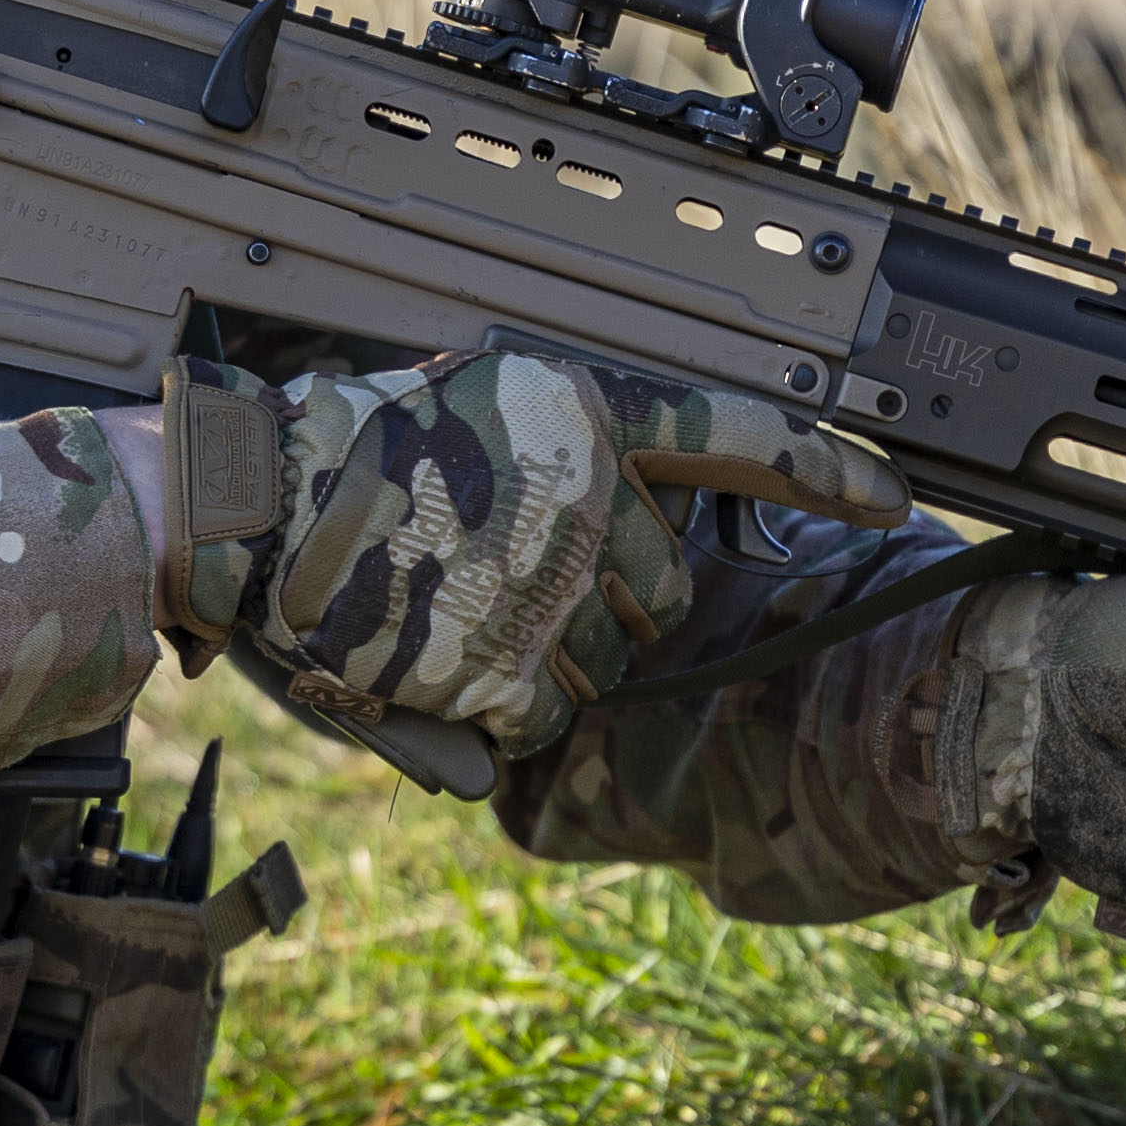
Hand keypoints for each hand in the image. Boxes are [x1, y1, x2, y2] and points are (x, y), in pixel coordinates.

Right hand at [160, 352, 908, 759]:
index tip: (891, 490)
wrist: (235, 504)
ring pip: (610, 661)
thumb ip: (546, 493)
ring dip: (547, 660)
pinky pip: (549, 717)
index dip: (824, 466)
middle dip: (604, 603)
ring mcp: (550, 578)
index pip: (737, 431)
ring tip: (450, 614)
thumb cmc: (328, 460)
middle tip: (503, 581)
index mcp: (577, 408)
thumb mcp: (457, 428)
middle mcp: (583, 486)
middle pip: (662, 585)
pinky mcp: (506, 660)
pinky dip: (502, 714)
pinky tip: (437, 665)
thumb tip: (626, 522)